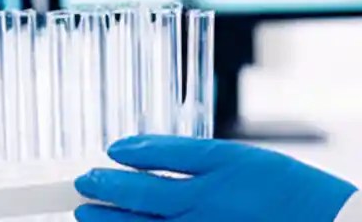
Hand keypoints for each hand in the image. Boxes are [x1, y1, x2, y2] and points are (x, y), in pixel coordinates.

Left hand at [74, 135, 356, 221]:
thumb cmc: (281, 186)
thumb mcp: (229, 155)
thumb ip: (175, 152)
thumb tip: (126, 147)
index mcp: (199, 196)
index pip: (137, 188)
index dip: (107, 180)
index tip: (90, 171)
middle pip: (133, 219)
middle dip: (102, 207)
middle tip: (81, 194)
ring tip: (92, 217)